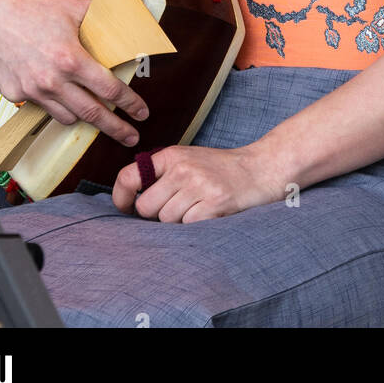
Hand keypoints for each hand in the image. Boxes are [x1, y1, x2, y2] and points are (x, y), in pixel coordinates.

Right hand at [0, 0, 151, 149]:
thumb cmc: (36, 9)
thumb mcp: (76, 6)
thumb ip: (113, 2)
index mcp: (71, 59)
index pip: (109, 89)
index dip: (130, 103)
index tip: (142, 113)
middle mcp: (52, 81)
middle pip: (92, 113)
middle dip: (116, 128)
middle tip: (132, 138)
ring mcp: (32, 91)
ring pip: (67, 116)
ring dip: (85, 116)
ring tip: (98, 115)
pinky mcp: (15, 95)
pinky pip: (43, 109)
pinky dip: (57, 106)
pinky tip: (63, 97)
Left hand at [111, 143, 283, 222]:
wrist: (262, 168)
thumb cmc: (221, 169)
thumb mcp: (188, 160)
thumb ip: (161, 174)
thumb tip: (130, 200)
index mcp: (172, 155)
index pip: (128, 176)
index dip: (120, 197)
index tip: (125, 208)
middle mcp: (182, 168)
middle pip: (146, 208)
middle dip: (157, 214)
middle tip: (179, 207)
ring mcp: (199, 185)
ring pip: (166, 220)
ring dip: (179, 222)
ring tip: (198, 208)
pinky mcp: (214, 204)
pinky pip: (188, 227)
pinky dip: (196, 226)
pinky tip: (209, 214)